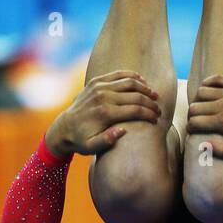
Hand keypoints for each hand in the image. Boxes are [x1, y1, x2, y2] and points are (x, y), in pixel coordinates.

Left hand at [45, 71, 160, 155]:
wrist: (63, 128)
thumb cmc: (80, 141)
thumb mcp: (91, 148)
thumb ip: (106, 141)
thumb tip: (123, 131)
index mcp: (105, 113)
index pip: (135, 110)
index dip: (149, 114)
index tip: (157, 119)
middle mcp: (103, 97)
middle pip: (135, 95)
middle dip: (150, 102)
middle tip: (159, 109)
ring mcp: (99, 87)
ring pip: (129, 82)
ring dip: (144, 87)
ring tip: (154, 95)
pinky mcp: (96, 82)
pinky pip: (118, 74)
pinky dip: (131, 76)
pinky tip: (142, 81)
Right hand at [186, 76, 222, 160]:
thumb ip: (221, 150)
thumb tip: (201, 145)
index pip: (194, 121)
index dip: (191, 128)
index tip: (194, 131)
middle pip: (195, 106)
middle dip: (192, 115)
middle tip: (198, 121)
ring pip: (202, 91)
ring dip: (199, 100)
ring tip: (205, 109)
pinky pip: (216, 78)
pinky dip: (208, 84)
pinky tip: (209, 93)